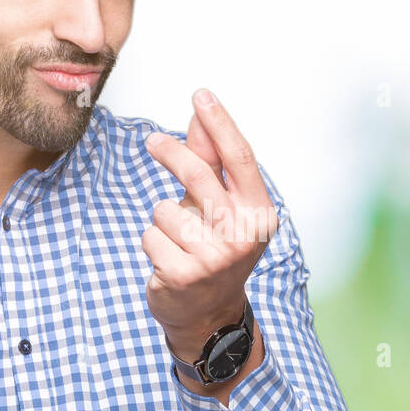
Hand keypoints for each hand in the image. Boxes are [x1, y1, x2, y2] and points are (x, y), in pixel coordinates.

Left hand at [141, 89, 278, 361]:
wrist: (209, 316)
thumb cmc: (215, 250)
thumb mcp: (222, 207)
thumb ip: (211, 164)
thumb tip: (199, 117)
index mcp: (259, 213)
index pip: (240, 159)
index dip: (220, 124)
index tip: (200, 95)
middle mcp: (243, 235)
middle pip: (198, 174)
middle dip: (171, 152)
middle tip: (151, 142)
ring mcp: (214, 258)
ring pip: (164, 209)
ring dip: (163, 220)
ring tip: (177, 241)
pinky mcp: (183, 274)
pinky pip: (150, 236)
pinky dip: (152, 244)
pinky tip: (168, 261)